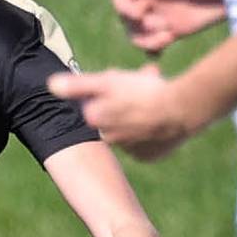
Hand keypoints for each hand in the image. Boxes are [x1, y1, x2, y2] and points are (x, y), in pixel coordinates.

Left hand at [46, 65, 193, 161]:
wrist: (186, 108)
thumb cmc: (145, 92)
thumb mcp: (109, 82)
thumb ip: (79, 85)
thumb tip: (50, 85)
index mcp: (94, 120)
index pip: (96, 101)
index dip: (111, 87)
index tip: (124, 80)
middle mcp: (107, 140)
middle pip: (114, 114)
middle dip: (127, 99)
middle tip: (147, 82)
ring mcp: (128, 151)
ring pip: (131, 127)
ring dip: (141, 112)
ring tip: (158, 98)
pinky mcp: (147, 157)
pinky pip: (146, 141)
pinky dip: (152, 129)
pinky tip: (164, 117)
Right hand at [108, 0, 224, 53]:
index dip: (121, 4)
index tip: (135, 12)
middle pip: (124, 16)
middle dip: (135, 23)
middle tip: (156, 23)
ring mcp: (160, 15)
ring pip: (134, 33)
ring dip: (144, 38)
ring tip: (166, 36)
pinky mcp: (173, 31)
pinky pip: (151, 44)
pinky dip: (152, 48)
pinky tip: (165, 45)